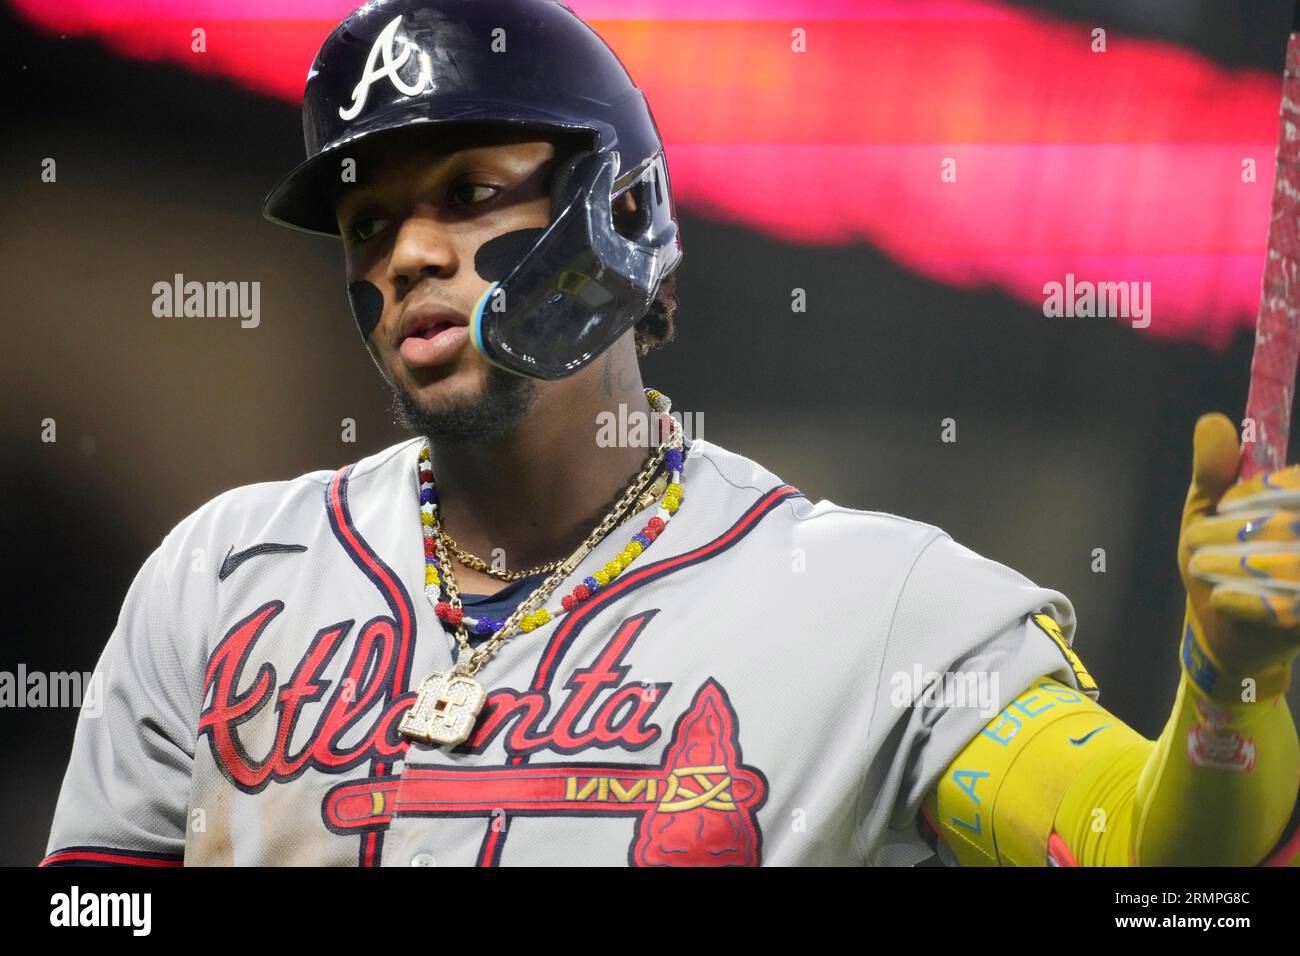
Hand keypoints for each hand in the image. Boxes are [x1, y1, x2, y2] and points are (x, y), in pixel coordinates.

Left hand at [1179, 413, 1299, 689]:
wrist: (1222, 626)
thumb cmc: (1219, 556)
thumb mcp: (1209, 509)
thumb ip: (1213, 470)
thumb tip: (1212, 421)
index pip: (1297, 487)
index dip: (1259, 492)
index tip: (1223, 506)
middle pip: (1288, 525)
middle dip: (1232, 532)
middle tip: (1199, 543)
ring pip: (1289, 566)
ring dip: (1231, 566)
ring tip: (1204, 568)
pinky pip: (1283, 609)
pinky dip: (1242, 602)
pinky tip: (1221, 599)